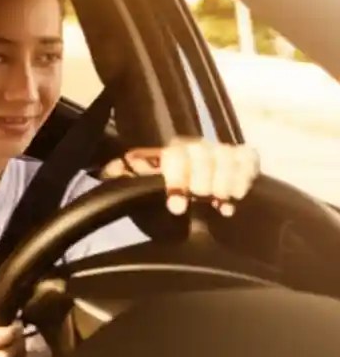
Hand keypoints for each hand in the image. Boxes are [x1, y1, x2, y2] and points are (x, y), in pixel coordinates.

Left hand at [101, 138, 259, 216]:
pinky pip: (248, 158)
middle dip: (202, 181)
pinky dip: (246, 175)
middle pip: (203, 156)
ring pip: (227, 156)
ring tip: (220, 201)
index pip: (174, 158)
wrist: (181, 198)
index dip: (177, 181)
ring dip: (225, 180)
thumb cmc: (155, 194)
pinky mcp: (241, 159)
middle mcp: (194, 149)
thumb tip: (108, 170)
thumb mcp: (135, 187)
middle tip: (202, 199)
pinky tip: (237, 194)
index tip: (177, 207)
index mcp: (168, 154)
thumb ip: (121, 176)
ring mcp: (218, 153)